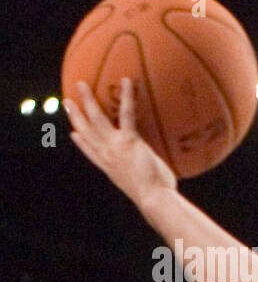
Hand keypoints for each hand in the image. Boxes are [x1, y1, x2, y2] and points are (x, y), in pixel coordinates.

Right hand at [65, 77, 176, 209]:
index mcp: (109, 168)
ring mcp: (115, 147)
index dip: (81, 142)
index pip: (91, 153)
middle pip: (86, 132)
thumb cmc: (157, 199)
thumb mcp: (147, 188)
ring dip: (87, 100)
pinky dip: (127, 96)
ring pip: (96, 119)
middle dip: (75, 115)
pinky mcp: (128, 140)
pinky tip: (126, 81)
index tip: (73, 133)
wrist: (154, 199)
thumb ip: (148, 178)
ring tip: (81, 84)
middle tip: (68, 101)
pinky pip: (126, 114)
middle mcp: (107, 156)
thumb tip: (166, 182)